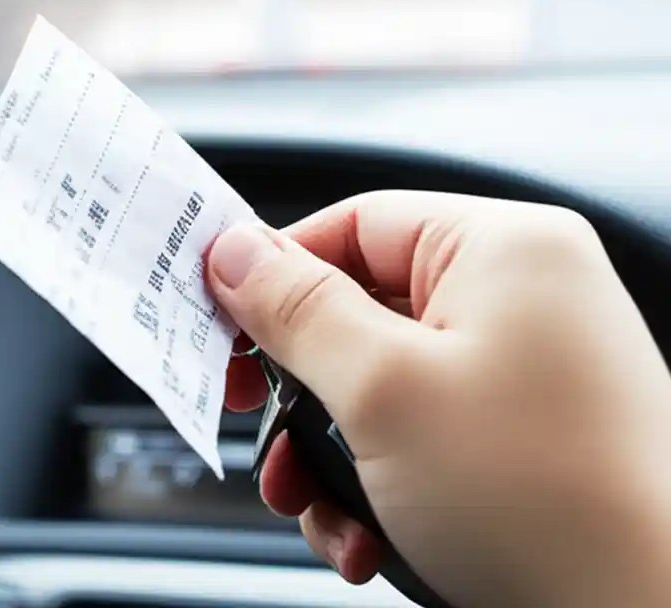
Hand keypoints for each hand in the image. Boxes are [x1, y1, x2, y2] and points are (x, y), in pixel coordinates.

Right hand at [209, 191, 670, 607]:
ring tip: (322, 511)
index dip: (273, 274)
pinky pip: (422, 433)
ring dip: (332, 454)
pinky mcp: (528, 434)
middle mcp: (525, 296)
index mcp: (504, 249)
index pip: (353, 223)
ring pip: (382, 386)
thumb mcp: (383, 392)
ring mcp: (531, 368)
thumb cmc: (543, 502)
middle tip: (265, 436)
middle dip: (303, 393)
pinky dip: (379, 484)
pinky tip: (371, 539)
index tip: (219, 329)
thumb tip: (233, 252)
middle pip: (360, 311)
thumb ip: (296, 310)